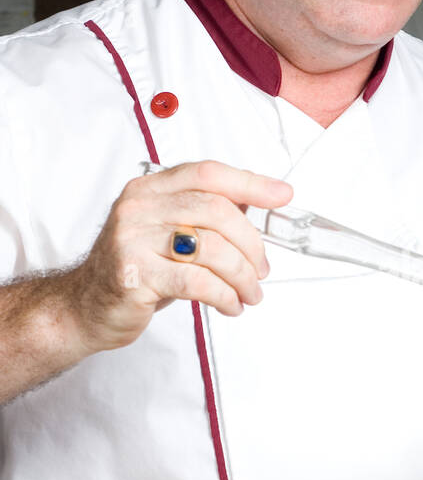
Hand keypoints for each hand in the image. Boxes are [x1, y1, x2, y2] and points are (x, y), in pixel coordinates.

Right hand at [63, 160, 293, 352]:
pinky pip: (197, 282)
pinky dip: (224, 296)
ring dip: (243, 276)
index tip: (281, 195)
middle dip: (251, 244)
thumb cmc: (137, 269)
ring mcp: (132, 239)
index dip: (249, 183)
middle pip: (216, 210)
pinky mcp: (134, 274)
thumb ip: (205, 218)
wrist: (85, 306)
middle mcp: (138, 207)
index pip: (207, 173)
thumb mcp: (169, 234)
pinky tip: (230, 305)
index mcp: (149, 189)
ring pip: (211, 248)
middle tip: (261, 270)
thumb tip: (256, 210)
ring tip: (249, 294)